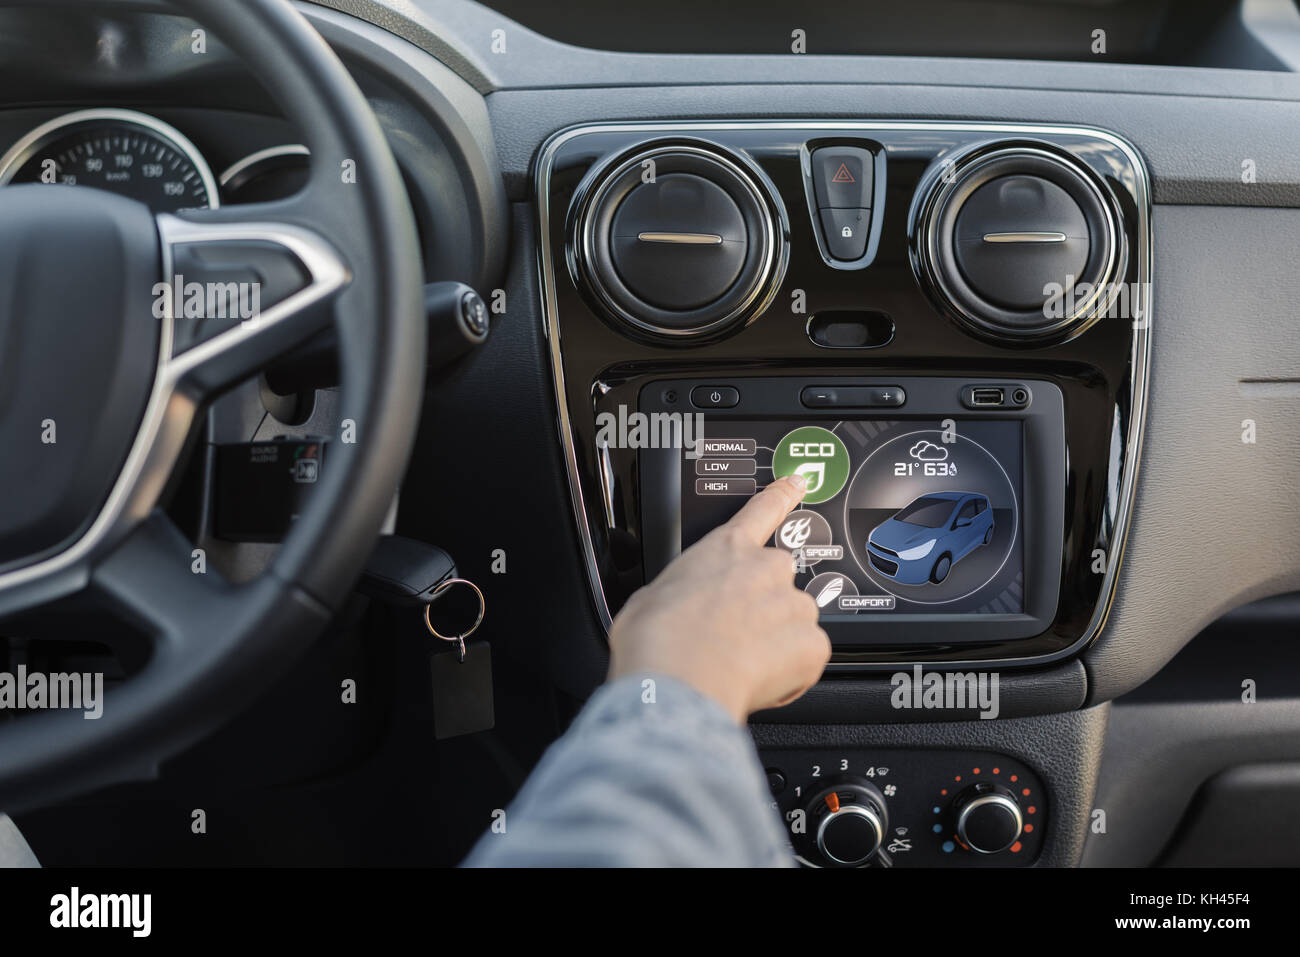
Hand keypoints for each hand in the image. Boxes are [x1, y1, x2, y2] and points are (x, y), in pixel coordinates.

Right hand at [607, 474, 830, 721]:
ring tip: (740, 664)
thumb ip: (682, 588)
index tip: (798, 482)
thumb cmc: (656, 638)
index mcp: (726, 549)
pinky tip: (758, 679)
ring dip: (775, 641)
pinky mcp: (811, 645)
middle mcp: (767, 569)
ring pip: (794, 622)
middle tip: (732, 637)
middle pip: (778, 582)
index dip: (783, 495)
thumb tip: (678, 604)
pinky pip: (807, 657)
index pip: (764, 510)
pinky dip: (790, 671)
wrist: (676, 679)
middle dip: (762, 608)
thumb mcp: (652, 595)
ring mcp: (793, 606)